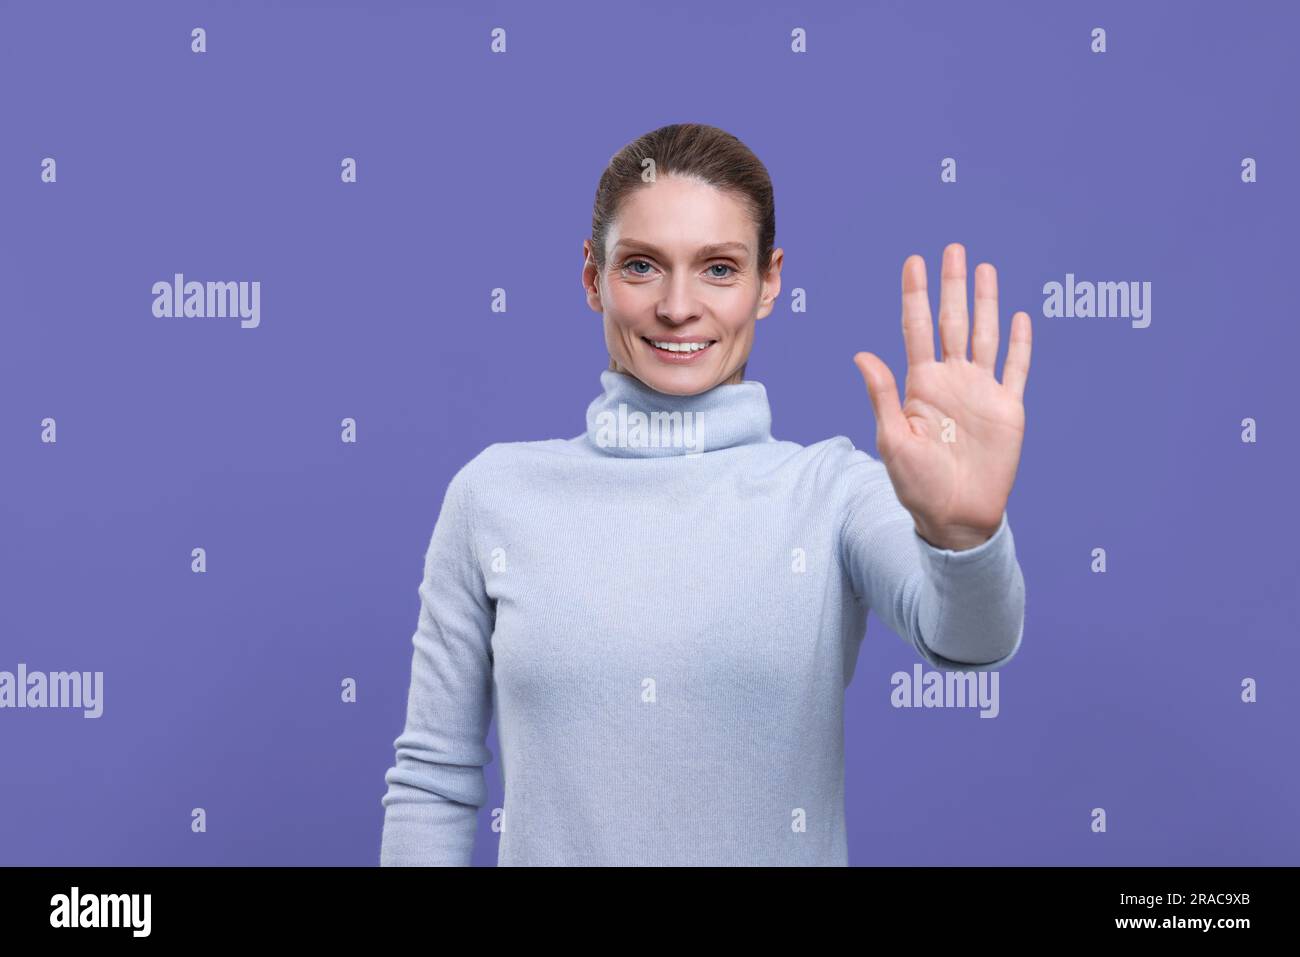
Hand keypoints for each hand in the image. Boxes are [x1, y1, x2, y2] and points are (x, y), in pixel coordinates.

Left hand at [853, 244, 1031, 550]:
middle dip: (951, 285)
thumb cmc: (916, 485)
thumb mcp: (893, 439)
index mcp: (920, 385)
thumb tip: (862, 354)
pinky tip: (1020, 317)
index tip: (913, 262)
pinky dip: (1020, 343)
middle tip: (951, 249)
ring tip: (984, 269)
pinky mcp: (1008, 408)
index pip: (917, 329)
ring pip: (985, 334)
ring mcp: (981, 391)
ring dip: (986, 302)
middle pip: (952, 321)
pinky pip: (1016, 368)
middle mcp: (951, 380)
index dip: (916, 296)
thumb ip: (883, 395)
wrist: (954, 517)